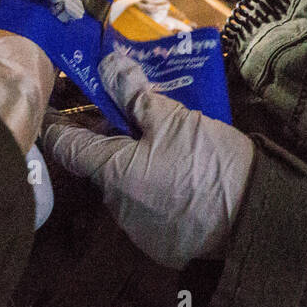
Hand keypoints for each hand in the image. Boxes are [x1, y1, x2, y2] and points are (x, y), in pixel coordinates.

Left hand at [41, 49, 254, 269]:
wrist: (252, 217)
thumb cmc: (208, 163)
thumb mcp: (174, 119)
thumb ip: (136, 94)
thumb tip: (108, 66)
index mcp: (110, 171)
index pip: (64, 145)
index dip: (55, 121)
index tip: (54, 102)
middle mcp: (113, 203)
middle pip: (98, 163)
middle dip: (109, 136)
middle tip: (129, 109)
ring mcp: (136, 227)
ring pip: (124, 184)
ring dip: (134, 161)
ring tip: (163, 139)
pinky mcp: (159, 241)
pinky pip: (147, 205)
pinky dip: (154, 185)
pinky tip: (179, 171)